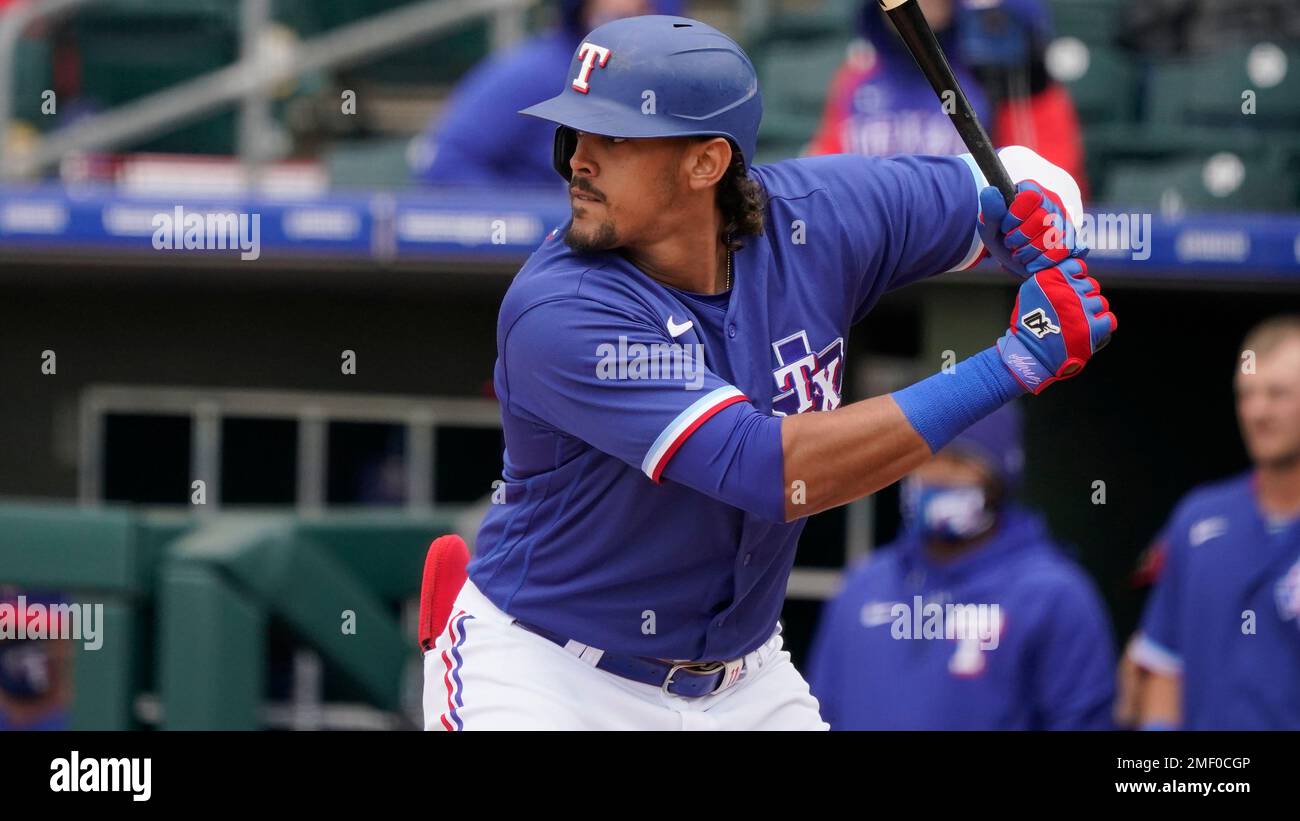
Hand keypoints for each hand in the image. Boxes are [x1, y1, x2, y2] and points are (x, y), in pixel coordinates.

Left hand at [978, 180, 1085, 278]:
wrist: (1014, 255)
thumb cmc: (1001, 236)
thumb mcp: (990, 225)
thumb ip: (990, 211)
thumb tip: (991, 191)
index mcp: (1029, 190)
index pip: (1030, 197)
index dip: (1015, 216)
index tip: (1004, 228)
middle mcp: (1049, 201)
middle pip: (1042, 218)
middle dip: (1021, 237)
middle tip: (1010, 244)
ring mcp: (1062, 218)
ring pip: (1054, 234)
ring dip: (1031, 251)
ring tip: (1018, 255)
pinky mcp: (1070, 237)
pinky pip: (1064, 248)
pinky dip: (1044, 260)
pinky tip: (1031, 264)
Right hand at [997, 258, 1115, 394]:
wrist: (1029, 354)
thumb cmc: (1028, 327)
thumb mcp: (1029, 293)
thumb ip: (1048, 281)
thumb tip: (1068, 276)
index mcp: (1050, 279)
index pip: (1077, 267)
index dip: (1077, 277)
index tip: (1073, 286)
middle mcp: (1067, 291)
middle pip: (1091, 285)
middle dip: (1084, 296)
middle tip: (1074, 310)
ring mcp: (1081, 309)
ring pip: (1101, 302)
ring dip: (1093, 312)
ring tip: (1081, 322)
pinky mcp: (1092, 328)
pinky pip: (1109, 319)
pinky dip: (1103, 324)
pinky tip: (1093, 329)